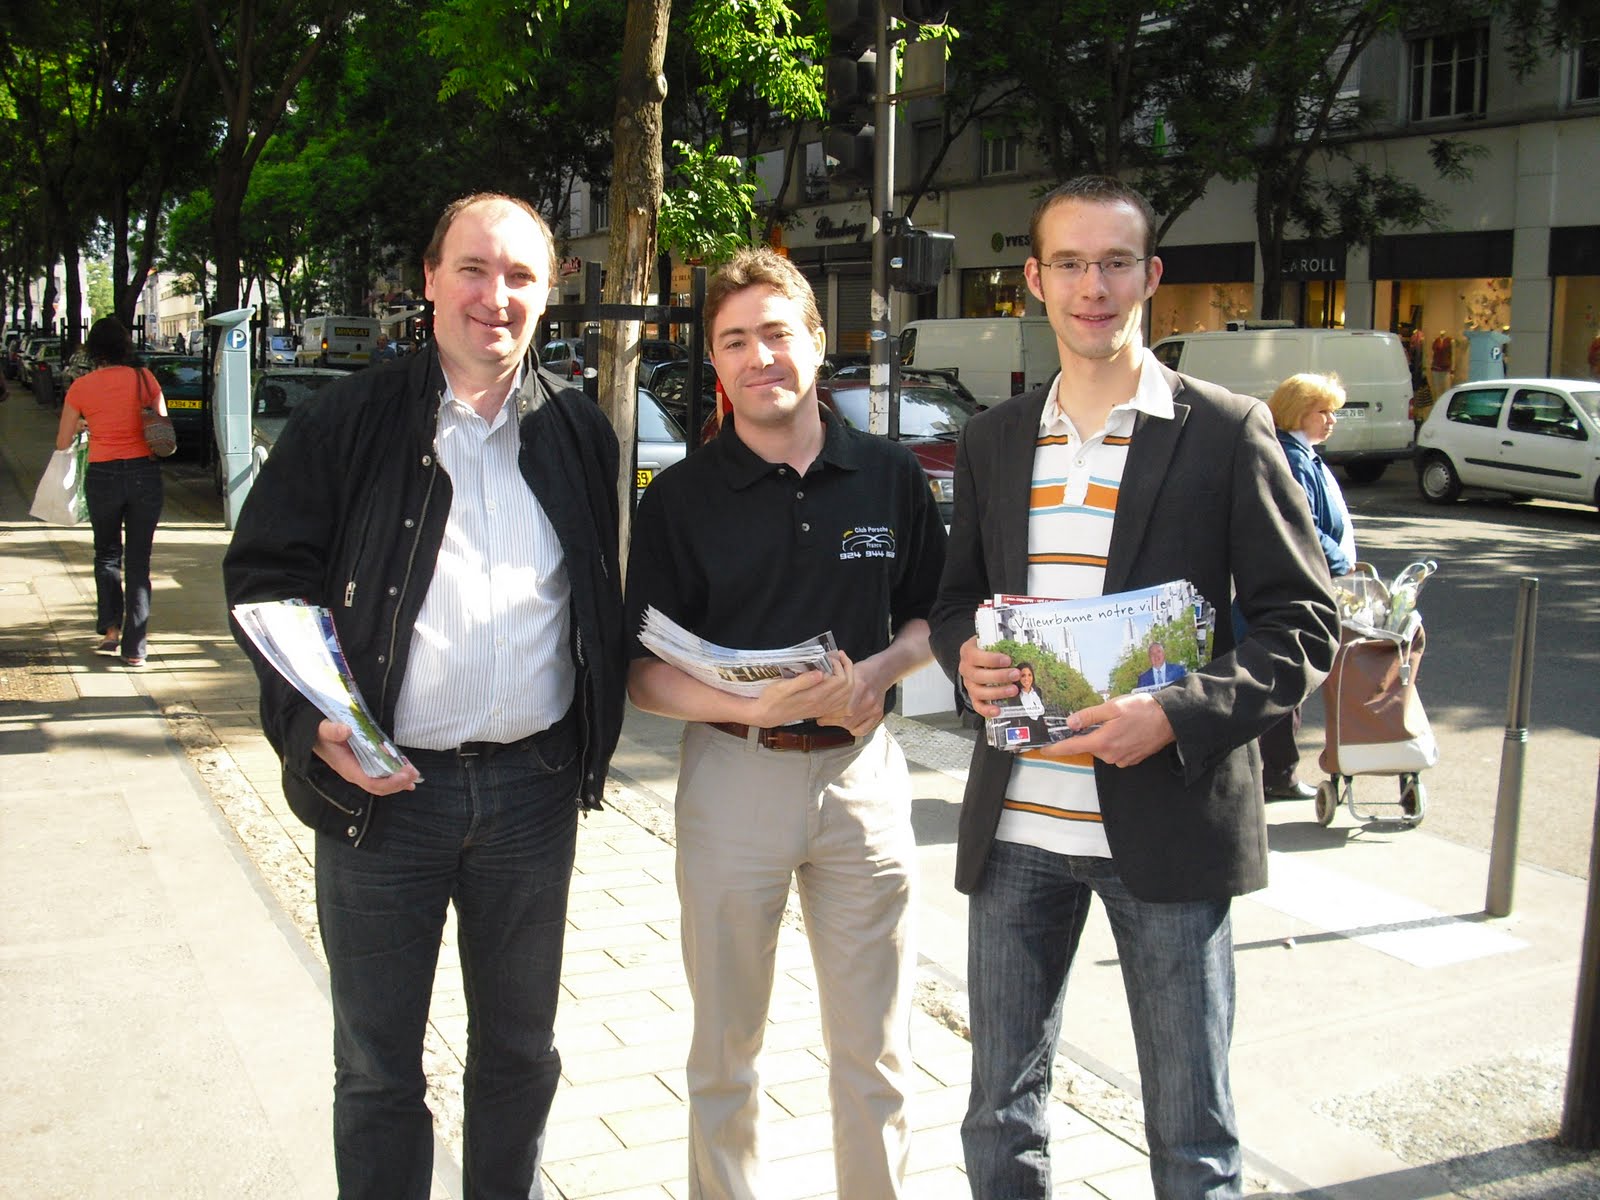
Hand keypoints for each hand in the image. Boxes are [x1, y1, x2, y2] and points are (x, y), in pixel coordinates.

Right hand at [313, 720, 420, 794]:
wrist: (314, 734)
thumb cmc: (320, 733)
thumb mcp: (323, 729)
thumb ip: (332, 730)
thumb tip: (345, 730)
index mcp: (348, 767)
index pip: (370, 782)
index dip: (389, 782)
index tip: (404, 775)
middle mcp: (356, 773)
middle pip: (380, 786)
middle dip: (398, 783)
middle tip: (414, 774)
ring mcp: (361, 770)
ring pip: (383, 783)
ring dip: (400, 781)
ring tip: (415, 775)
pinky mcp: (366, 765)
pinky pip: (383, 774)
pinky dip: (397, 775)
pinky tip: (409, 775)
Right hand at [750, 652, 856, 728]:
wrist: (766, 715)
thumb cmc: (772, 698)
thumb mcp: (783, 687)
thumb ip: (803, 681)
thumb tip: (821, 673)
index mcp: (815, 697)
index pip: (840, 680)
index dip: (839, 665)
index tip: (829, 656)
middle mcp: (822, 704)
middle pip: (848, 686)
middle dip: (847, 668)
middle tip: (837, 656)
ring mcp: (823, 709)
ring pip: (847, 694)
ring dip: (847, 677)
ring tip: (838, 664)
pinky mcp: (821, 710)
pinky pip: (841, 701)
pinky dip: (843, 688)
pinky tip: (835, 679)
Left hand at [817, 652, 887, 736]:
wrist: (882, 671)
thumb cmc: (862, 671)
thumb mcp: (846, 671)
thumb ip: (833, 683)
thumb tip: (817, 694)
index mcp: (858, 684)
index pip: (839, 704)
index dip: (826, 711)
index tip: (818, 712)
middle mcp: (867, 698)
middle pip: (844, 716)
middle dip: (830, 719)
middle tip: (822, 717)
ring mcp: (873, 707)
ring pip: (851, 724)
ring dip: (838, 724)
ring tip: (831, 719)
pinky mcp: (878, 714)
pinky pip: (863, 730)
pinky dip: (853, 730)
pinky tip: (847, 724)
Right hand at [957, 636, 1019, 717]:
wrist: (977, 655)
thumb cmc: (987, 648)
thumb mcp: (991, 640)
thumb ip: (1002, 642)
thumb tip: (1025, 646)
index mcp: (968, 652)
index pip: (976, 656)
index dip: (991, 659)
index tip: (1008, 660)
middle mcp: (966, 669)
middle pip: (978, 676)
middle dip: (999, 676)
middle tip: (1016, 674)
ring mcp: (969, 684)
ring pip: (978, 692)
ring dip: (997, 692)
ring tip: (1014, 690)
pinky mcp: (973, 696)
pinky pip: (977, 705)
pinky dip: (987, 710)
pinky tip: (998, 710)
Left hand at [1048, 693, 1174, 767]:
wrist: (1170, 720)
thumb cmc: (1142, 709)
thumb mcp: (1112, 707)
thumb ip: (1089, 716)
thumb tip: (1069, 723)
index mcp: (1102, 742)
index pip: (1072, 748)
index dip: (1055, 749)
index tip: (1043, 750)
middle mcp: (1110, 755)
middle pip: (1088, 746)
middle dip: (1089, 733)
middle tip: (1103, 718)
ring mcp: (1121, 760)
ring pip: (1102, 749)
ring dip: (1104, 737)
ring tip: (1120, 722)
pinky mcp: (1131, 760)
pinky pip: (1115, 752)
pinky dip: (1115, 742)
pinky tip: (1126, 731)